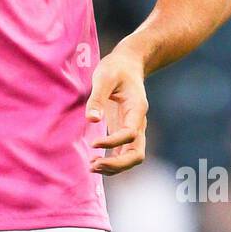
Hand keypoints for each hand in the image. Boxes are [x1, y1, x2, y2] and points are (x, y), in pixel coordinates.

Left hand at [86, 48, 147, 175]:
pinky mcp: (125, 131)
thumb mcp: (104, 77)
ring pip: (131, 157)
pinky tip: (95, 161)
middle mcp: (138, 123)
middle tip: (94, 165)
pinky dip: (112, 161)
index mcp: (137, 110)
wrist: (128, 64)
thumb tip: (91, 120)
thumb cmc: (116, 68)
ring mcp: (133, 129)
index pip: (129, 135)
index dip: (112, 143)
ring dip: (114, 166)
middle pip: (136, 154)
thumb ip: (97, 98)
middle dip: (117, 164)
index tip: (93, 143)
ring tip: (92, 167)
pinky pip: (123, 153)